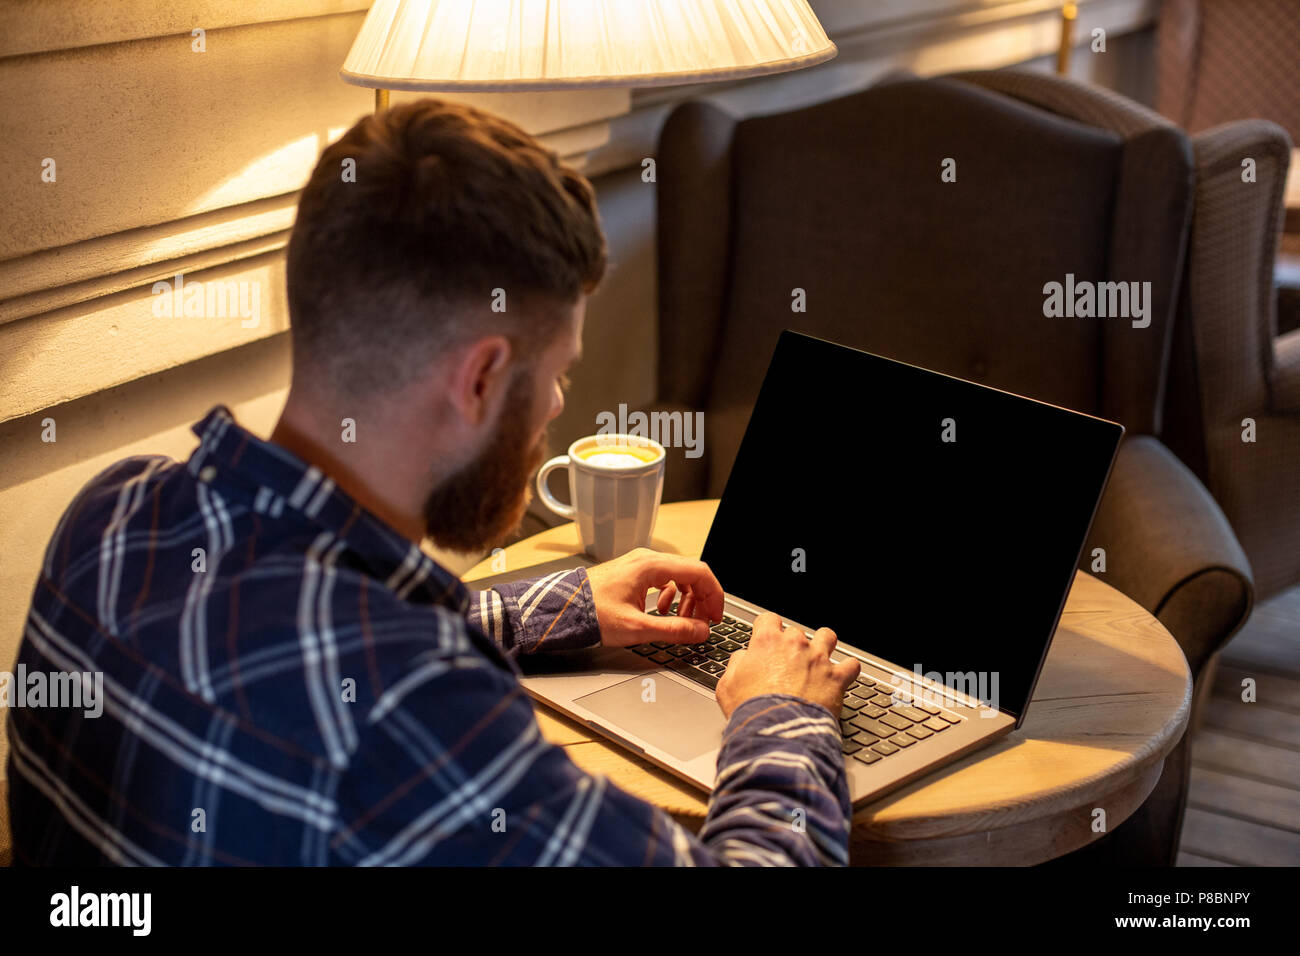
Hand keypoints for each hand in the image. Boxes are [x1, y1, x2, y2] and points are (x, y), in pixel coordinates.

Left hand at [585, 548, 724, 647]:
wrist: (562, 610)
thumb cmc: (591, 615)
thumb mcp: (637, 628)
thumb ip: (674, 630)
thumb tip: (701, 631)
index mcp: (651, 566)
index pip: (699, 572)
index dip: (714, 596)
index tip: (716, 617)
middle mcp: (647, 559)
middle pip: (691, 573)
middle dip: (702, 599)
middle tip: (703, 623)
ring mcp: (639, 564)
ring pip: (678, 576)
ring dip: (687, 598)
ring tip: (682, 620)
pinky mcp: (632, 573)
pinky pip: (663, 579)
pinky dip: (671, 595)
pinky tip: (661, 611)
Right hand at [715, 613, 859, 719]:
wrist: (776, 733)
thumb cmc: (751, 710)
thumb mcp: (727, 685)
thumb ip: (736, 664)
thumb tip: (742, 658)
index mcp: (767, 642)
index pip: (768, 619)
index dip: (767, 629)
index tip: (767, 638)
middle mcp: (795, 645)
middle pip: (796, 632)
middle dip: (792, 645)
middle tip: (787, 663)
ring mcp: (818, 659)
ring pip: (827, 637)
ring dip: (823, 645)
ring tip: (818, 659)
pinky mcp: (837, 678)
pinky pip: (852, 665)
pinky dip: (848, 669)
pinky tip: (842, 676)